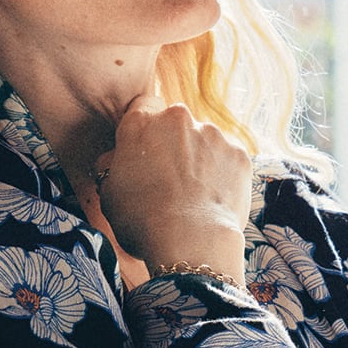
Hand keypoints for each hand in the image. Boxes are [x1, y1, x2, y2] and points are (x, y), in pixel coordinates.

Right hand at [93, 94, 252, 279]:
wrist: (190, 241)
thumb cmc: (142, 221)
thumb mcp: (109, 194)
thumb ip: (114, 167)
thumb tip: (116, 160)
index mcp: (141, 123)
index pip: (143, 106)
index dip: (145, 128)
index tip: (146, 148)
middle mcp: (178, 118)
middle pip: (176, 124)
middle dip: (174, 144)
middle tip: (170, 179)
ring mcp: (212, 134)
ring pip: (205, 140)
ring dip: (200, 158)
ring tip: (194, 195)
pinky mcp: (239, 153)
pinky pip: (228, 159)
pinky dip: (223, 175)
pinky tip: (214, 199)